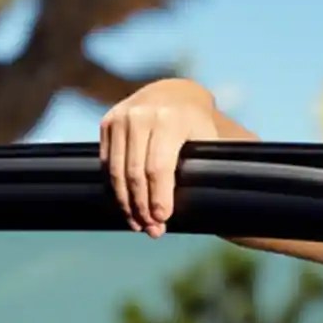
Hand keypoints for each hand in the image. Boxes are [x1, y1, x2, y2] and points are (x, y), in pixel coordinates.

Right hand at [99, 78, 219, 237]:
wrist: (172, 93)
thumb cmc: (195, 123)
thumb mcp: (206, 137)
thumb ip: (205, 165)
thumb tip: (215, 205)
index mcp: (170, 119)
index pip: (158, 166)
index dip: (158, 196)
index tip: (162, 219)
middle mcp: (142, 115)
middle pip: (135, 173)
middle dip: (142, 206)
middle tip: (152, 229)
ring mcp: (121, 117)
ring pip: (117, 171)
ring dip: (126, 203)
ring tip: (138, 224)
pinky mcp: (107, 122)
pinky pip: (107, 163)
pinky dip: (114, 187)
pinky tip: (125, 205)